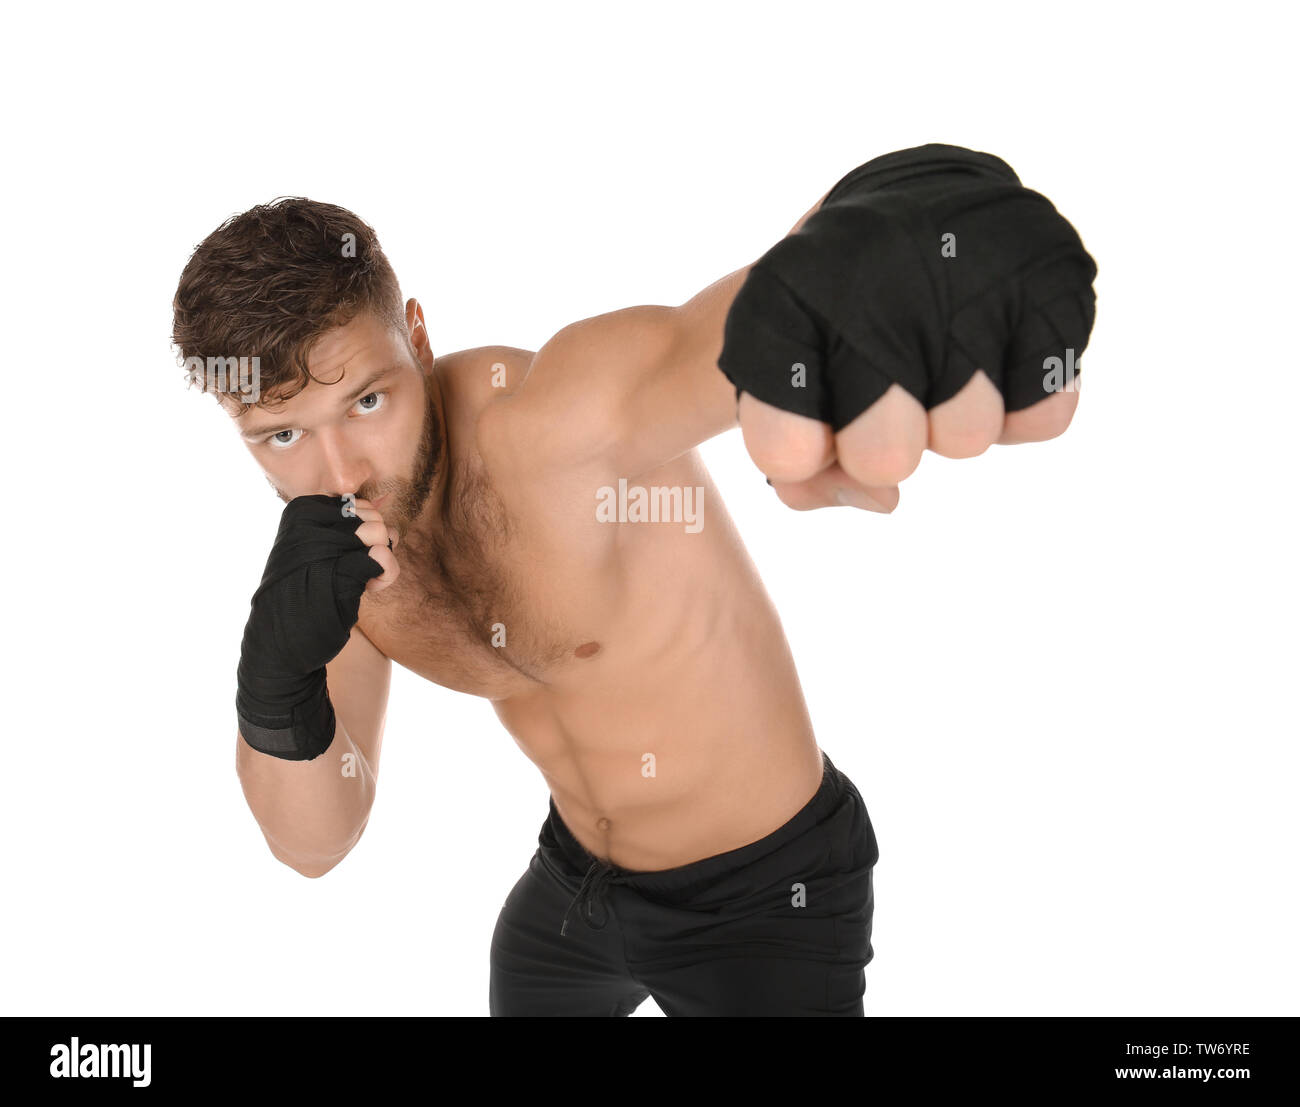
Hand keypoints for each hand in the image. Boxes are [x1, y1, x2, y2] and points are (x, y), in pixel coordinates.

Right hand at [235, 494, 392, 759]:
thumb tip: (386, 500)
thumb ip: (349, 526)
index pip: (357, 504)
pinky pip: (382, 559)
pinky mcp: (338, 573)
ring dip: (384, 560)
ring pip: (380, 535)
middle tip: (363, 569)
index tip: (351, 554)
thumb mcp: (319, 553)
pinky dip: (385, 575)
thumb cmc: (301, 597)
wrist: (279, 645)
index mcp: (299, 513)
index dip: (366, 530)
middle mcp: (307, 524)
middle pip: (373, 517)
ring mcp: (322, 547)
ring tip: (365, 579)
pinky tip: (372, 588)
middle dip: (380, 544)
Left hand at [718, 143, 1097, 510]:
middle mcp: (874, 277)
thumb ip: (803, 473)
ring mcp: (969, 274)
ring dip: (951, 419)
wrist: (914, 207)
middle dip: (879, 447)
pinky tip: (993, 352)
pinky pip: (1042, 416)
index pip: (786, 450)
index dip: (801, 454)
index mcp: (783, 297)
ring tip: (938, 357)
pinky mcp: (1051, 280)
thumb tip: (883, 498)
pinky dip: (1020, 402)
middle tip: (880, 393)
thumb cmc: (835, 323)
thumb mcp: (783, 382)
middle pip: (882, 457)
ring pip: (966, 437)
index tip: (806, 413)